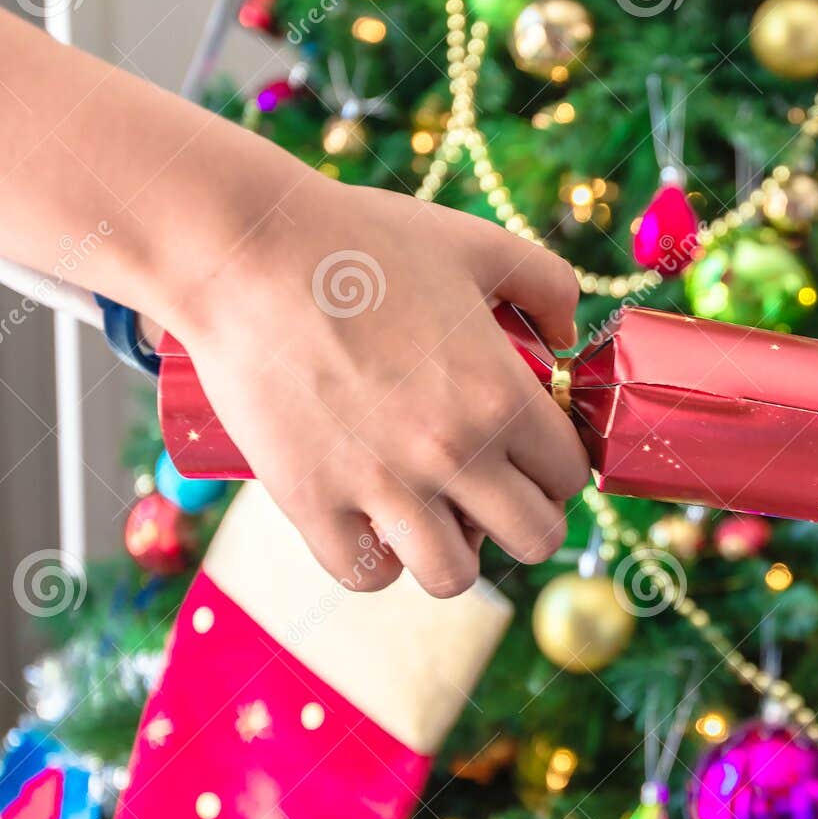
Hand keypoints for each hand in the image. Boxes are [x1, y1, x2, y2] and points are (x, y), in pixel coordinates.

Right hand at [168, 177, 589, 596]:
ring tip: (432, 513)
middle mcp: (455, 453)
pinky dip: (375, 561)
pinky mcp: (313, 503)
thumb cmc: (362, 241)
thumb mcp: (478, 244)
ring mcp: (383, 486)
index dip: (556, 466)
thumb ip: (547, 284)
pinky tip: (372, 525)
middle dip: (522, 517)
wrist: (245, 252)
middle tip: (491, 488)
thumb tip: (566, 339)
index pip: (570, 476)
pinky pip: (367, 576)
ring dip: (452, 550)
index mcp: (503, 396)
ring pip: (454, 576)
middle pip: (534, 538)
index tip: (530, 452)